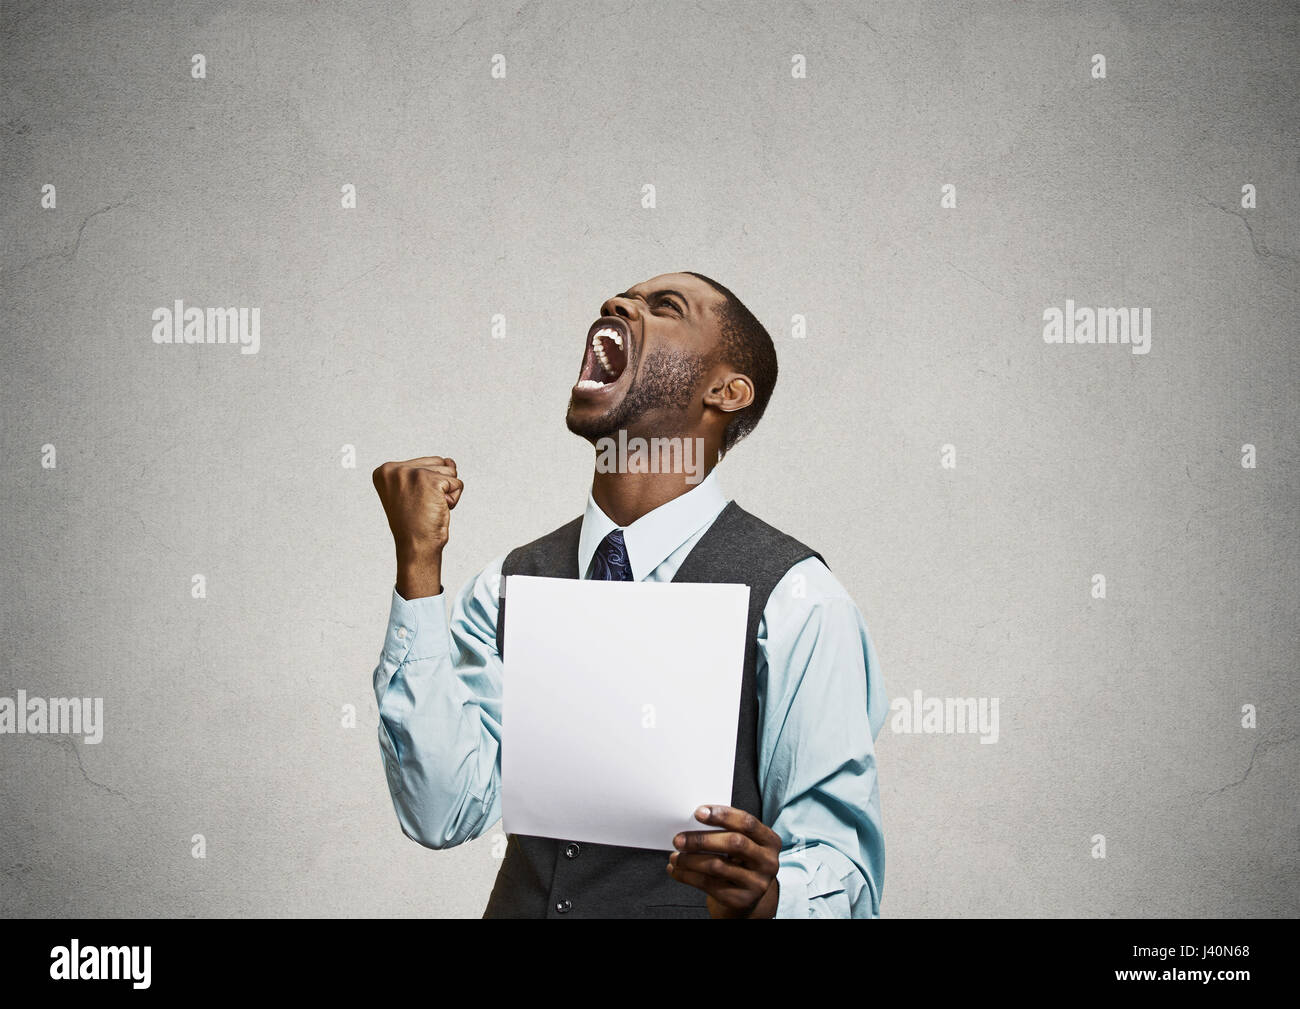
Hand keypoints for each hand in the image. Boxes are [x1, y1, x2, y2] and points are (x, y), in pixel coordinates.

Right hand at [371, 455, 463, 598]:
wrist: (415, 546)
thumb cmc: (415, 522)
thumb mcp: (414, 491)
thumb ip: (429, 470)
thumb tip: (450, 461)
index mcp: (385, 470)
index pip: (424, 463)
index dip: (426, 485)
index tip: (412, 502)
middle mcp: (396, 469)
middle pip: (438, 463)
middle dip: (439, 486)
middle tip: (422, 506)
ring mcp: (413, 473)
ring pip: (450, 472)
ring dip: (447, 493)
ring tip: (429, 507)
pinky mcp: (430, 481)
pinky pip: (457, 484)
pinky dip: (453, 499)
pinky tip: (437, 509)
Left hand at [667, 805, 780, 917]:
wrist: (747, 897)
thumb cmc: (740, 860)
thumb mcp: (743, 843)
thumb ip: (727, 830)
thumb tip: (694, 820)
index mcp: (770, 841)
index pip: (747, 823)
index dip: (722, 815)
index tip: (698, 812)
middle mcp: (768, 862)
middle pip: (734, 843)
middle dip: (702, 839)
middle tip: (678, 839)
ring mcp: (756, 883)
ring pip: (717, 866)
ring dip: (690, 860)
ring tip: (675, 856)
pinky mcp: (741, 900)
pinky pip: (709, 885)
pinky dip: (687, 876)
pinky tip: (676, 870)